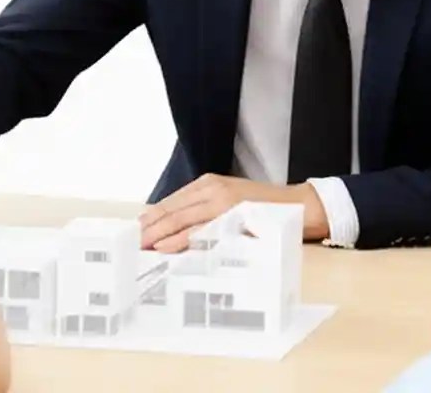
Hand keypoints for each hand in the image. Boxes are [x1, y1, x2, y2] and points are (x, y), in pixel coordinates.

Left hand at [137, 174, 326, 251]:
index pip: (172, 201)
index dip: (152, 217)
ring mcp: (222, 202)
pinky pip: (200, 230)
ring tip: (142, 246)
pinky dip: (180, 239)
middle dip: (149, 228)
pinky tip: (166, 246)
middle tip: (131, 243)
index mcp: (209, 184)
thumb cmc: (262, 209)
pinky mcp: (232, 217)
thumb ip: (204, 211)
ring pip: (182, 219)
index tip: (135, 231)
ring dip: (159, 234)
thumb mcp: (229, 203)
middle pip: (172, 209)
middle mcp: (212, 189)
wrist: (298, 206)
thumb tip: (172, 229)